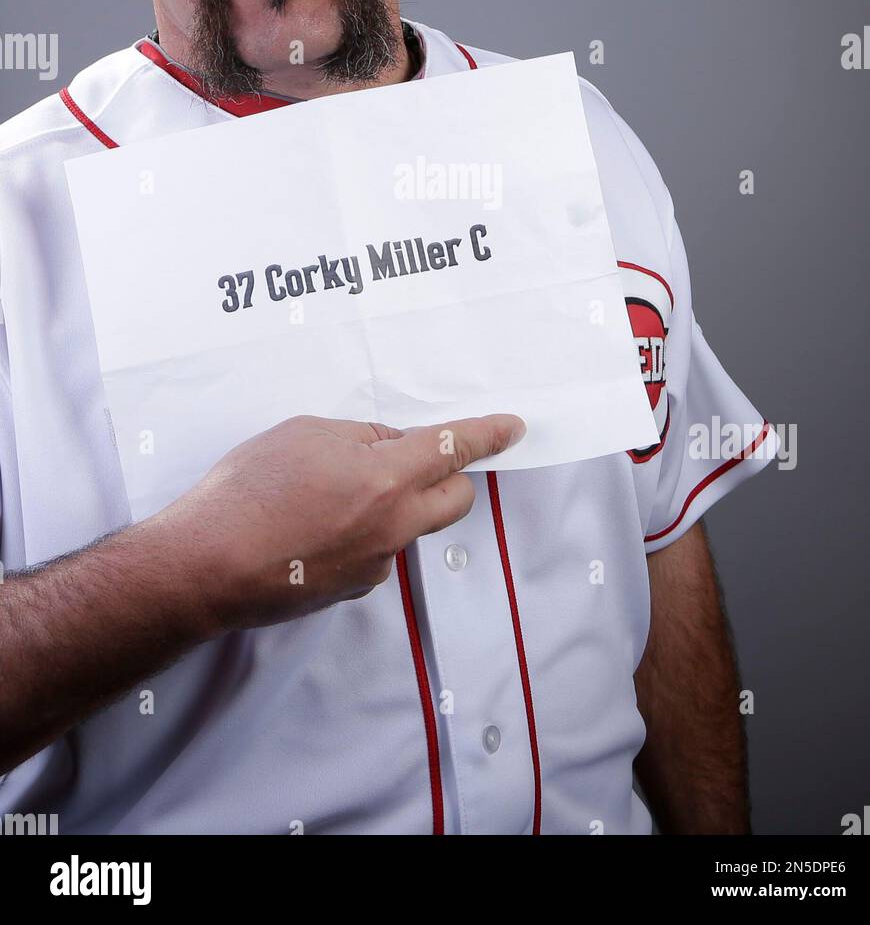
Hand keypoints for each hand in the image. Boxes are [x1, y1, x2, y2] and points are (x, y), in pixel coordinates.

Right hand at [150, 412, 525, 634]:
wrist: (207, 565)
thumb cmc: (249, 491)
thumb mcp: (306, 434)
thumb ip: (360, 438)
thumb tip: (384, 448)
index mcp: (386, 479)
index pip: (453, 449)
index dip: (488, 434)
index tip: (512, 428)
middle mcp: (393, 527)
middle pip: (455, 499)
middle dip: (449, 475)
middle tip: (417, 458)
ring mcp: (375, 564)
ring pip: (411, 525)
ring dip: (395, 504)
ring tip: (331, 492)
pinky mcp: (351, 588)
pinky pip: (376, 550)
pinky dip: (362, 532)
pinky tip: (315, 525)